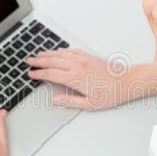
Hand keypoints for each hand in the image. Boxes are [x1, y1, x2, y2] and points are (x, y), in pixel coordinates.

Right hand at [25, 49, 156, 109]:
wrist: (128, 81)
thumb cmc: (111, 94)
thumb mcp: (89, 104)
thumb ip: (70, 101)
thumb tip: (55, 100)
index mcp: (75, 78)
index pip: (51, 74)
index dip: (39, 74)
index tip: (31, 74)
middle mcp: (77, 66)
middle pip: (53, 61)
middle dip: (39, 61)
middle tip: (29, 61)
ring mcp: (83, 59)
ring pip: (60, 54)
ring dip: (48, 54)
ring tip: (38, 54)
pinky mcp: (89, 57)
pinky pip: (71, 51)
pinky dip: (61, 51)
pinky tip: (58, 51)